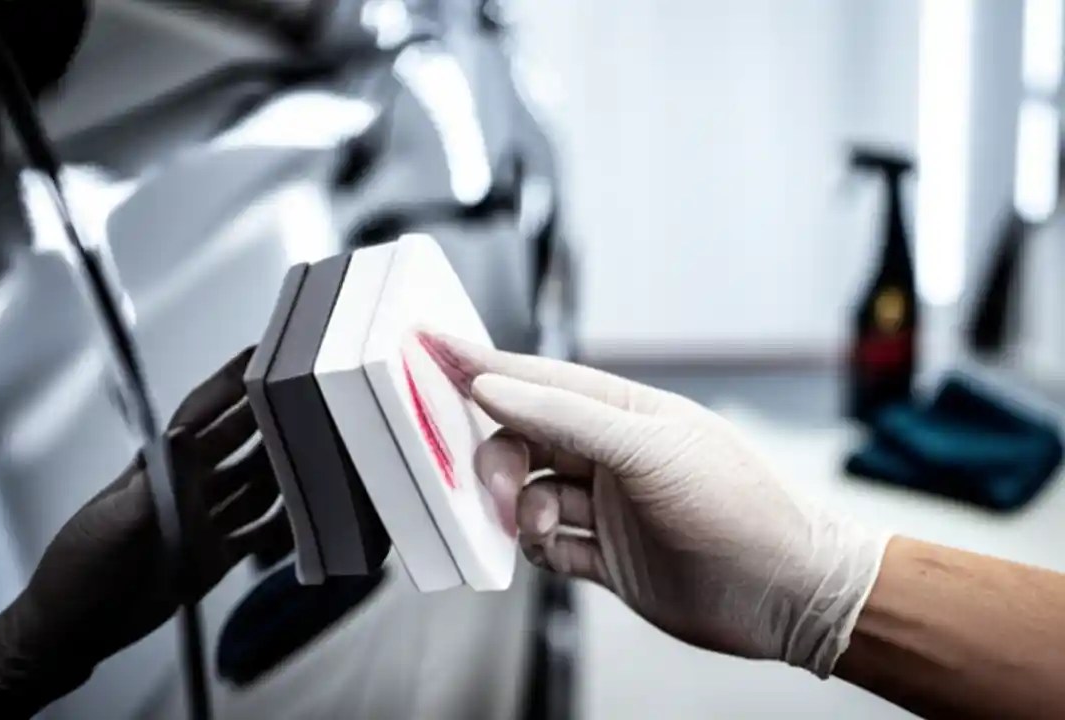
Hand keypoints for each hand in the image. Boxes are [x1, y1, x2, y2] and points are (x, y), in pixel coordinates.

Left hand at [0, 347, 280, 699]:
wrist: (75, 631)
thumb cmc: (81, 569)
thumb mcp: (114, 522)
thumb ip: (154, 482)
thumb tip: (181, 433)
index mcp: (159, 468)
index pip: (201, 414)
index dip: (229, 383)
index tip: (261, 354)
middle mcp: (186, 488)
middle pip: (238, 444)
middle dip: (270, 421)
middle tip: (311, 400)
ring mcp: (202, 522)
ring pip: (254, 486)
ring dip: (283, 471)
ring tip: (322, 453)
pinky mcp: (213, 557)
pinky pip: (257, 534)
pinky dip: (282, 525)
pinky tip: (308, 515)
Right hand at [424, 334, 888, 677]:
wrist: (788, 596)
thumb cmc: (740, 509)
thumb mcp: (649, 450)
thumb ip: (566, 418)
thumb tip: (495, 388)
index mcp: (623, 411)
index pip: (537, 379)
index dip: (480, 364)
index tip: (431, 347)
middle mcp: (609, 455)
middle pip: (521, 439)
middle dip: (496, 457)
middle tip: (492, 484)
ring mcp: (604, 507)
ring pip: (525, 495)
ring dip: (515, 510)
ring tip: (532, 527)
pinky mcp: (603, 557)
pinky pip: (543, 545)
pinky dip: (532, 548)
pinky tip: (547, 550)